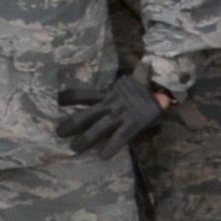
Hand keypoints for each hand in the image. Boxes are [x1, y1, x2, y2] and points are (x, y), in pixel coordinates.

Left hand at [55, 68, 169, 158]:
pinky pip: (119, 138)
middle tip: (59, 133)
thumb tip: (130, 63)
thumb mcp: (129, 80)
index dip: (69, 97)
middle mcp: (110, 104)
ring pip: (98, 129)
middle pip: (85, 115)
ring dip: (85, 140)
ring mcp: (120, 116)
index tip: (56, 101)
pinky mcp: (132, 125)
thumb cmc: (144, 87)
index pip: (83, 94)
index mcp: (107, 93)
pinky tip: (102, 157)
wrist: (163, 91)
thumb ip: (121, 77)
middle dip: (71, 124)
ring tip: (74, 149)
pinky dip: (111, 148)